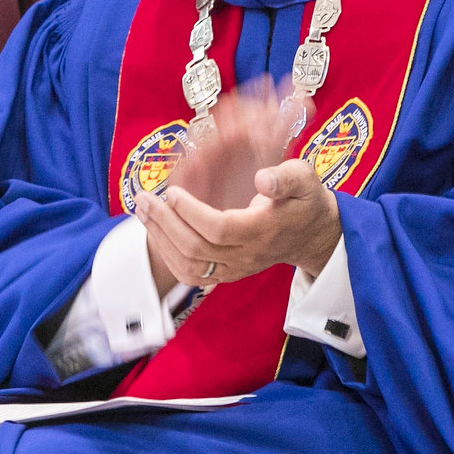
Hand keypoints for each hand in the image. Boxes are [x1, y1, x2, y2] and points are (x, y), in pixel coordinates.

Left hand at [135, 82, 339, 294]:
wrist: (311, 234)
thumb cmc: (304, 200)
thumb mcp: (305, 180)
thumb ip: (286, 178)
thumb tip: (262, 179)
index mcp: (263, 231)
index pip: (219, 229)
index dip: (191, 212)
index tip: (172, 192)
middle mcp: (247, 256)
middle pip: (197, 249)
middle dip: (165, 223)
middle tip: (144, 198)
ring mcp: (236, 269)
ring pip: (189, 266)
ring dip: (160, 239)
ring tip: (141, 211)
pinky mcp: (227, 274)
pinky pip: (190, 275)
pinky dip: (168, 255)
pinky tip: (154, 231)